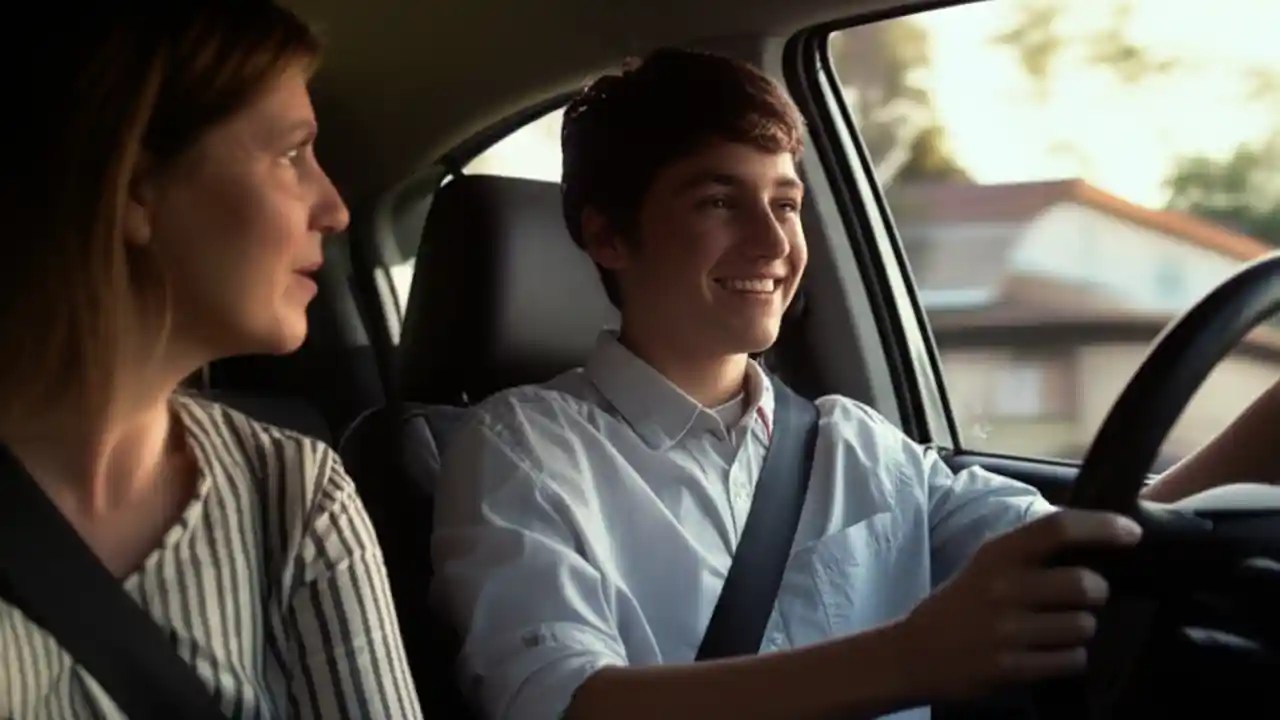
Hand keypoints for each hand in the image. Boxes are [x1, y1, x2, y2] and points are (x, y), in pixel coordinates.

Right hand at [898, 509, 1141, 701]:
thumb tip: (1091, 537)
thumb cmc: (960, 604)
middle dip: (1097, 592)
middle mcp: (1003, 588)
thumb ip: (1030, 553)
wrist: (915, 653)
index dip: (1102, 527)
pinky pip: (1072, 660)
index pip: (1058, 528)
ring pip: (1083, 626)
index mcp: (997, 554)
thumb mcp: (987, 566)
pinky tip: (1048, 652)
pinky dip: (1070, 657)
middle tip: (1086, 596)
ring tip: (1059, 628)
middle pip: (1084, 584)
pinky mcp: (1011, 667)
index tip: (1132, 533)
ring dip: (1082, 628)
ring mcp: (1007, 630)